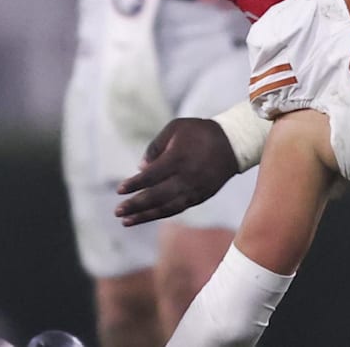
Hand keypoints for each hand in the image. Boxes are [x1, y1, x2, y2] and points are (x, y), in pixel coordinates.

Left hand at [115, 118, 238, 225]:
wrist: (233, 143)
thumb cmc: (198, 132)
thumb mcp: (175, 128)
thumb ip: (155, 147)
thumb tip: (140, 168)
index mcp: (178, 158)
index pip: (151, 176)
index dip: (134, 185)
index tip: (119, 190)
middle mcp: (186, 177)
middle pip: (156, 196)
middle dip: (135, 205)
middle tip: (117, 212)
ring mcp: (195, 189)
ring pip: (167, 208)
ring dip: (145, 216)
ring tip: (126, 221)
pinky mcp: (201, 196)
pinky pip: (178, 208)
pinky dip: (161, 214)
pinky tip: (147, 217)